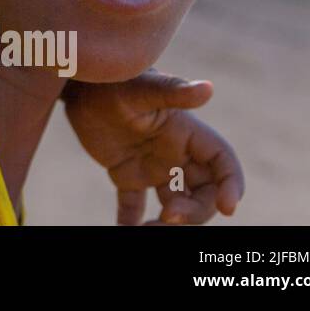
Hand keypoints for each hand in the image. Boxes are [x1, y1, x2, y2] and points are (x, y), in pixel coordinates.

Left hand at [62, 70, 244, 224]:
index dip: (231, 185)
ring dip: (168, 222)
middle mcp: (176, 153)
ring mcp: (153, 166)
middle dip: (195, 211)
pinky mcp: (127, 174)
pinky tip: (123, 231)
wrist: (77, 85)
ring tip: (146, 230)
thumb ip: (172, 91)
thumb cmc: (113, 80)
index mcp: (187, 133)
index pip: (222, 163)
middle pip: (204, 192)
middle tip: (169, 217)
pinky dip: (131, 221)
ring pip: (175, 204)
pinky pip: (135, 204)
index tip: (228, 208)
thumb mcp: (140, 87)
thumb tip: (207, 88)